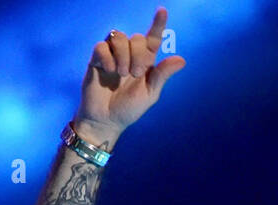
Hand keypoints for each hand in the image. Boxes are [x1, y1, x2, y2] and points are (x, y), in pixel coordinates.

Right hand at [75, 7, 185, 143]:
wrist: (106, 120)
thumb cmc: (129, 109)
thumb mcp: (149, 94)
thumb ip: (162, 75)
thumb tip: (181, 60)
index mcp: (145, 62)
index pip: (152, 38)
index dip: (157, 24)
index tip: (162, 10)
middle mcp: (129, 55)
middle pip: (136, 37)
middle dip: (138, 55)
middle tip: (135, 74)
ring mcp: (112, 55)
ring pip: (119, 37)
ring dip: (123, 56)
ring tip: (121, 74)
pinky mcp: (96, 59)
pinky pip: (101, 46)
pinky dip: (107, 58)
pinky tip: (109, 71)